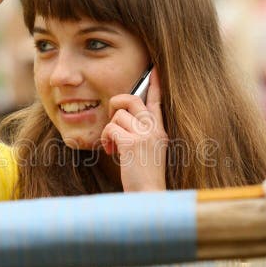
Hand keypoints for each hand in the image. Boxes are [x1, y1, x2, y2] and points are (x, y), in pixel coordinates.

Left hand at [100, 70, 167, 191]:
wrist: (149, 196)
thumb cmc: (144, 177)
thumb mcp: (148, 152)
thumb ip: (139, 135)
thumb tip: (120, 120)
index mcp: (159, 130)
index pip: (157, 102)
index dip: (154, 85)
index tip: (154, 70)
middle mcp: (154, 129)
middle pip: (131, 99)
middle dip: (116, 104)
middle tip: (112, 120)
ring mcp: (145, 135)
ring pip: (117, 116)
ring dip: (109, 130)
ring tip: (113, 146)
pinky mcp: (132, 143)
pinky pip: (110, 128)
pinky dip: (106, 139)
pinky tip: (110, 151)